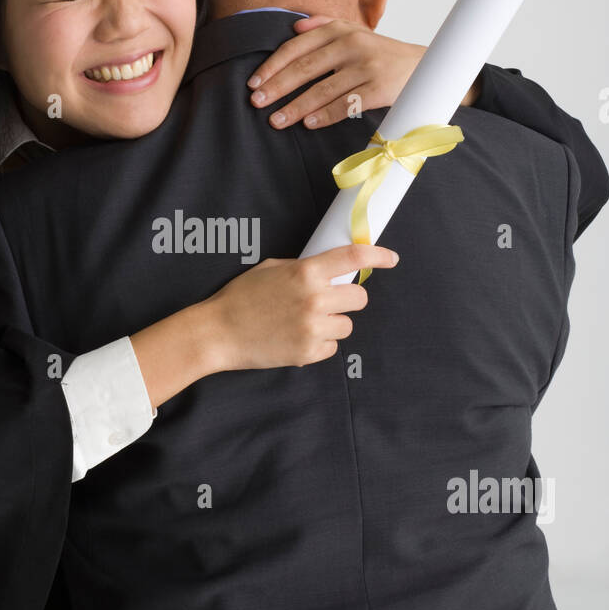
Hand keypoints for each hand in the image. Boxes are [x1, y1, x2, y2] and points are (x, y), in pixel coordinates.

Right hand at [203, 243, 398, 371]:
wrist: (217, 332)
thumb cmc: (241, 297)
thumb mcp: (272, 269)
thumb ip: (304, 269)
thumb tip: (331, 271)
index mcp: (305, 273)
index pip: (353, 259)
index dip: (378, 256)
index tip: (390, 258)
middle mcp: (314, 299)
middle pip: (359, 297)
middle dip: (348, 299)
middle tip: (330, 301)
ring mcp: (312, 328)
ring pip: (347, 325)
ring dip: (333, 323)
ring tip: (305, 323)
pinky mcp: (308, 352)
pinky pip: (332, 347)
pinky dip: (320, 344)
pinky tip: (297, 338)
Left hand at [246, 17, 478, 126]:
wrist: (423, 68)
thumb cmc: (380, 53)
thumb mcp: (355, 31)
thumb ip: (324, 25)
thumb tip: (293, 26)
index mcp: (340, 30)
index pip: (297, 47)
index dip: (272, 65)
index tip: (253, 82)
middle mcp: (351, 45)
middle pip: (305, 68)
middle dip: (277, 87)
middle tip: (256, 103)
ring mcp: (365, 67)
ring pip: (322, 89)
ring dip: (295, 107)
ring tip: (276, 121)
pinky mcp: (378, 88)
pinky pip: (345, 104)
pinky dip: (324, 115)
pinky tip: (308, 124)